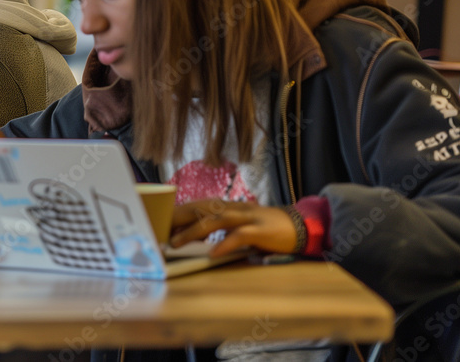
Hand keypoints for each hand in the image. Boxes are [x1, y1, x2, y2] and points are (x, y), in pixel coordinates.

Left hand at [170, 199, 298, 256]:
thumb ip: (220, 228)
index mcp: (228, 207)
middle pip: (201, 209)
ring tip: (176, 243)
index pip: (198, 205)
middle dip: (178, 218)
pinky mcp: (261, 230)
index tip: (159, 222)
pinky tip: (213, 253)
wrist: (301, 226)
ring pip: (215, 220)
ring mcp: (247, 218)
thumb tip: (194, 235)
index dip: (178, 212)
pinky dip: (225, 244)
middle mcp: (234, 208)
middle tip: (158, 230)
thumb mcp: (239, 225)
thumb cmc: (266, 228)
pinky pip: (240, 236)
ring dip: (193, 231)